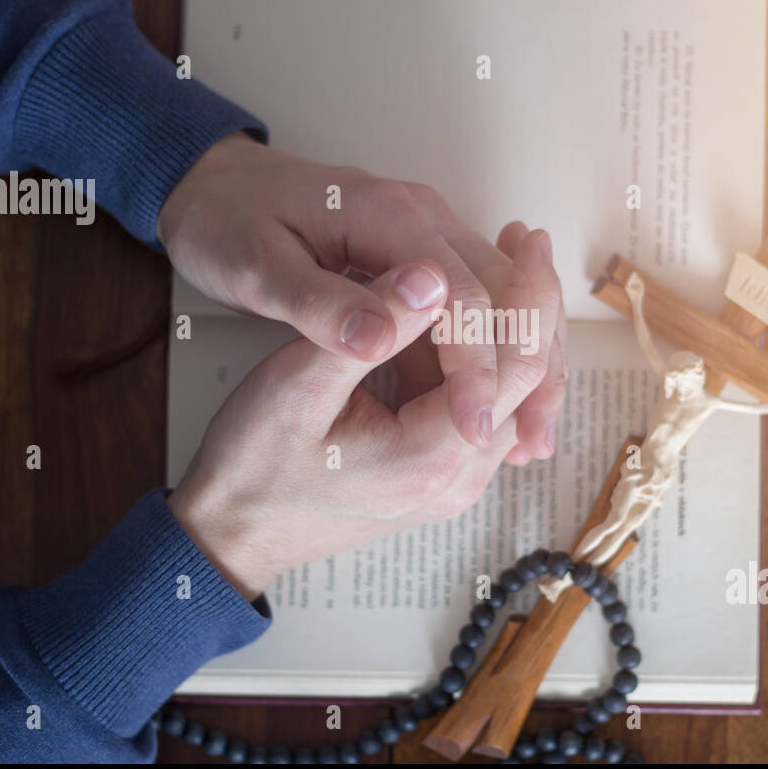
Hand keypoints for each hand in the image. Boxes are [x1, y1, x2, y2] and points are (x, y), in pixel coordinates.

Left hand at [157, 134, 565, 459]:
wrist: (215, 188)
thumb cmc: (227, 224)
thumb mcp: (255, 269)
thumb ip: (318, 303)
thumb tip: (381, 336)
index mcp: (387, 213)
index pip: (460, 293)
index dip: (474, 365)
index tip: (473, 426)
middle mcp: (423, 217)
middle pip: (502, 294)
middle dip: (526, 370)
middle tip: (534, 443)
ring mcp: (428, 235)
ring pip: (499, 302)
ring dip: (522, 367)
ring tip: (531, 440)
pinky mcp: (422, 258)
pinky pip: (473, 308)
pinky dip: (490, 358)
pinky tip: (495, 407)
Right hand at [167, 230, 561, 597]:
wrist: (232, 529)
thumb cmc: (252, 464)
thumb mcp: (296, 385)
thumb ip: (369, 328)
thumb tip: (433, 274)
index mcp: (430, 458)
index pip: (517, 367)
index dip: (529, 294)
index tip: (528, 239)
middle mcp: (456, 480)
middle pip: (529, 382)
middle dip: (535, 304)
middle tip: (528, 239)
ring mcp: (450, 483)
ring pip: (514, 396)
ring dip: (517, 329)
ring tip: (513, 259)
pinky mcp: (436, 475)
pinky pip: (486, 411)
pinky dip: (491, 357)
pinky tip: (477, 312)